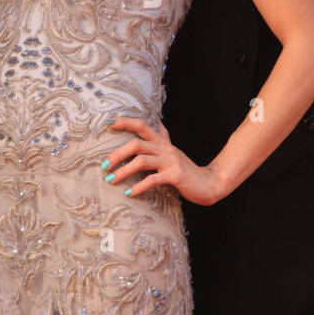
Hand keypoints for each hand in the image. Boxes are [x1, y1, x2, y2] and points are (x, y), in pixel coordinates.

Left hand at [101, 117, 224, 205]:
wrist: (209, 183)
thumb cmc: (187, 169)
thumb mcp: (173, 150)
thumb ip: (164, 137)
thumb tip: (158, 122)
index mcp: (162, 142)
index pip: (142, 125)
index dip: (125, 122)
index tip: (108, 123)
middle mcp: (165, 148)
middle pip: (136, 143)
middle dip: (117, 154)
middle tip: (104, 165)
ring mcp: (170, 161)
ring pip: (141, 161)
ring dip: (123, 171)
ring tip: (111, 180)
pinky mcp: (175, 175)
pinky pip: (152, 179)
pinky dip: (138, 186)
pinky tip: (129, 192)